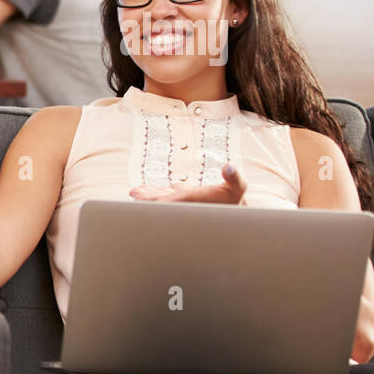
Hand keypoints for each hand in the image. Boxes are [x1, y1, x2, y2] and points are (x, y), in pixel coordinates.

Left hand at [129, 163, 246, 204]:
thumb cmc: (236, 197)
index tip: (153, 201)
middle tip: (135, 196)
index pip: (180, 200)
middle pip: (166, 200)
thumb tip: (229, 166)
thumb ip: (234, 177)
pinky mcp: (182, 195)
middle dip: (150, 199)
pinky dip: (154, 191)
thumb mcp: (239, 187)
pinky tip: (141, 190)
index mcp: (198, 200)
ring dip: (148, 194)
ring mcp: (183, 199)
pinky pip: (165, 193)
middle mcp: (187, 202)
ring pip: (162, 196)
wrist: (233, 207)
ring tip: (134, 192)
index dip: (166, 201)